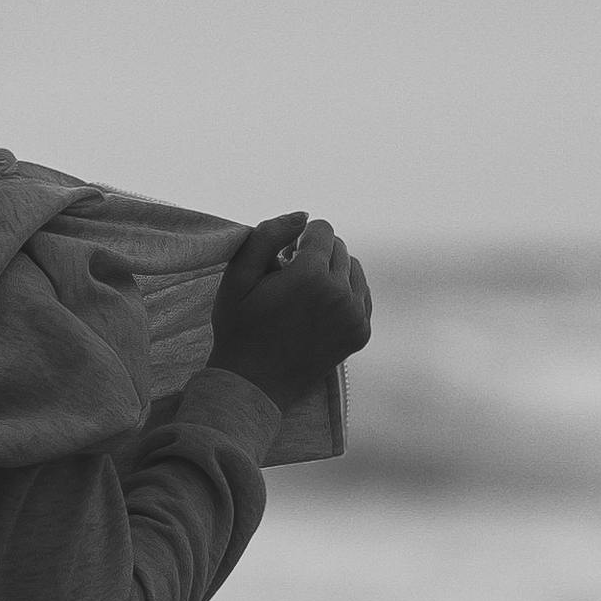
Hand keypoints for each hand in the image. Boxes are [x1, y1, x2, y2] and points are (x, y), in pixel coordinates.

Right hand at [207, 209, 371, 404]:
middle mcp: (340, 294)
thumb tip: (304, 215)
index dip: (297, 240)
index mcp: (310, 276)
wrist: (253, 384)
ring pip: (353, 268)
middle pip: (339, 247)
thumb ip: (267, 235)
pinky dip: (345, 294)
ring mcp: (355, 316)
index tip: (282, 261)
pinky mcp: (362, 333)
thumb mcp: (237, 276)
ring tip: (305, 295)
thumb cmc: (239, 327)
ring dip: (332, 272)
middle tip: (290, 280)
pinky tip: (319, 309)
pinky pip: (362, 294)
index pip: (321, 229)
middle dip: (315, 254)